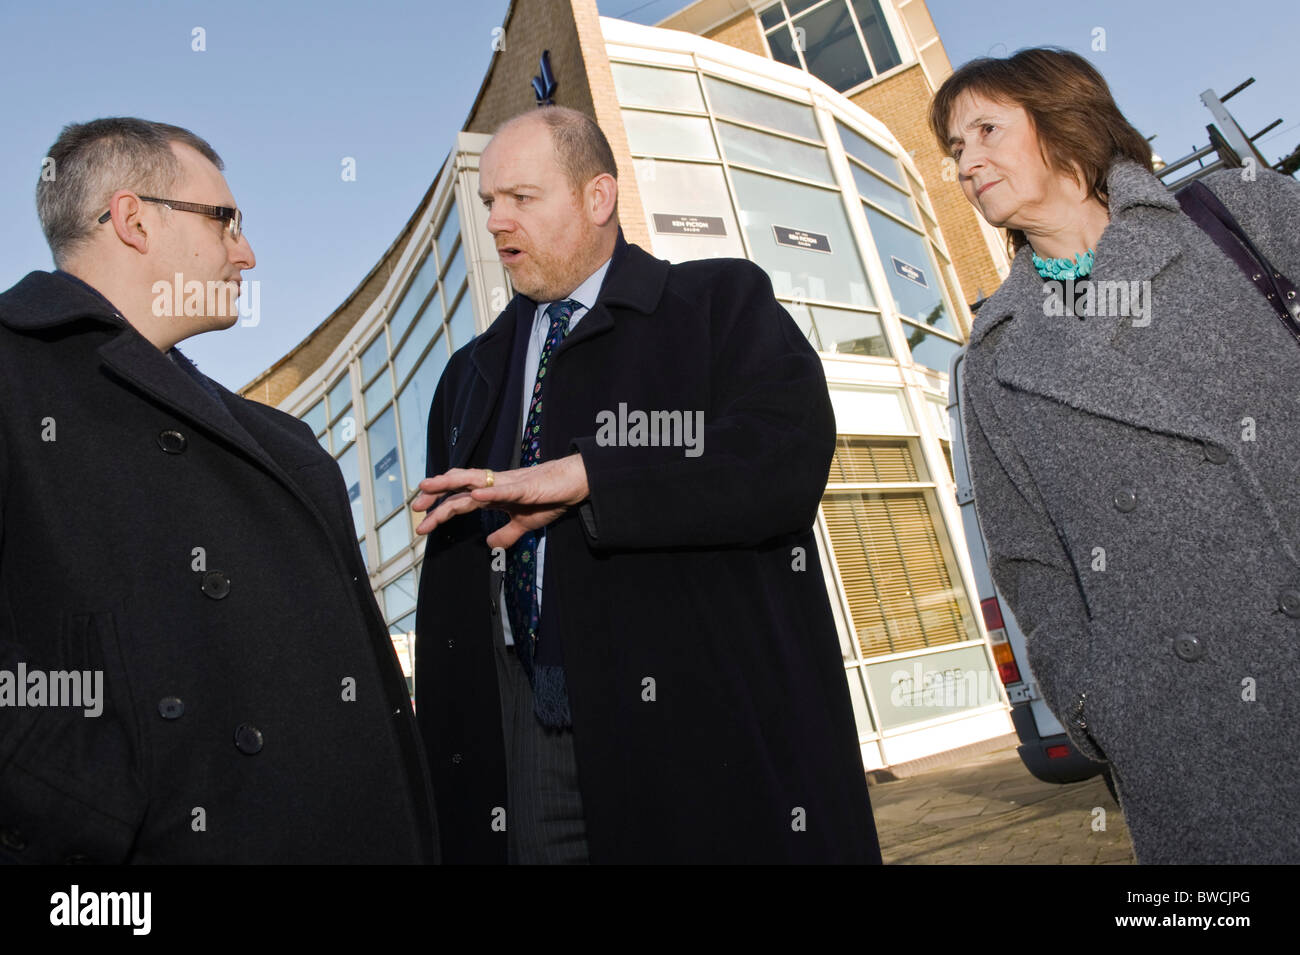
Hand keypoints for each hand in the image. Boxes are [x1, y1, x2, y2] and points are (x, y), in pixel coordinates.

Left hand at [412, 453, 589, 548]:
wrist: (573, 484)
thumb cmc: (550, 499)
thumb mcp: (524, 524)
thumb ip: (505, 534)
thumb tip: (488, 545)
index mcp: (492, 495)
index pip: (460, 500)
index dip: (440, 510)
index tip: (422, 525)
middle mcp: (494, 485)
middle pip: (458, 487)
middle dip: (435, 495)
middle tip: (415, 508)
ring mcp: (508, 484)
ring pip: (472, 480)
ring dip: (449, 483)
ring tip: (429, 487)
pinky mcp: (525, 487)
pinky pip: (504, 489)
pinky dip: (489, 492)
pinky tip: (475, 495)